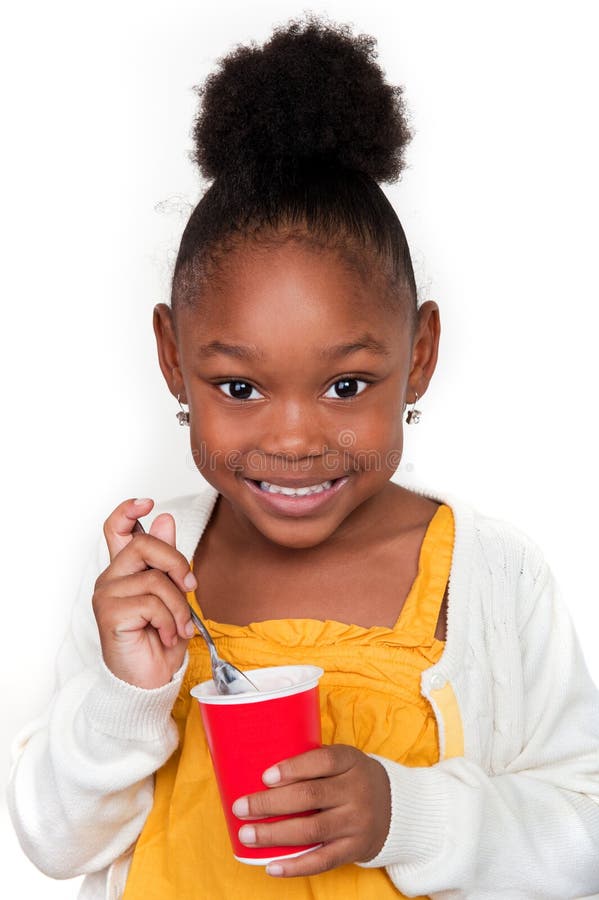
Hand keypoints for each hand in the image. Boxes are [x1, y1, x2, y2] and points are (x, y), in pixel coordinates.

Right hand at [92, 498, 196, 688]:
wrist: (151, 681)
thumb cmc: (160, 640)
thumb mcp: (173, 595)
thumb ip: (167, 560)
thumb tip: (164, 520)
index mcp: (125, 570)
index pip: (116, 529)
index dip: (128, 510)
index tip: (147, 502)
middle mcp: (111, 578)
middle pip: (144, 545)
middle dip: (176, 563)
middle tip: (190, 588)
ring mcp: (107, 595)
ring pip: (156, 579)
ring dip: (178, 607)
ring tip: (178, 627)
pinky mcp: (109, 613)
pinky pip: (152, 603)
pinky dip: (169, 621)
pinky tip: (165, 635)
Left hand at [232, 745, 390, 876]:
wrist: (396, 808)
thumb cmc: (353, 778)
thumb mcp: (344, 760)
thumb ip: (313, 763)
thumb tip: (261, 771)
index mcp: (351, 762)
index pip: (322, 761)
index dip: (292, 768)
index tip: (264, 777)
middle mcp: (357, 791)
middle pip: (310, 797)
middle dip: (270, 804)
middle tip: (241, 807)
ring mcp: (357, 822)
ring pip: (311, 830)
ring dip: (274, 834)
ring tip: (246, 835)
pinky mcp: (355, 849)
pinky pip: (322, 860)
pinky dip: (295, 866)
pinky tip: (272, 866)